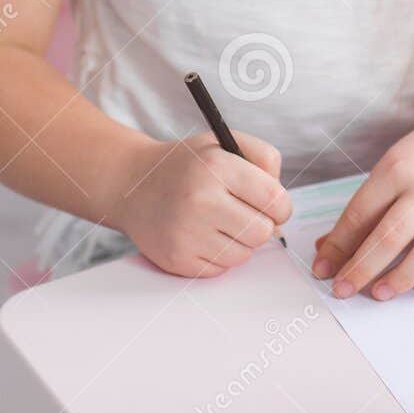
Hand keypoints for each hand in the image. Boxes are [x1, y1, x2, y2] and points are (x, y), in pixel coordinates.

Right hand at [108, 129, 291, 277]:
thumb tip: (281, 210)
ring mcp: (186, 232)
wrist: (133, 184)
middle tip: (244, 214)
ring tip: (219, 222)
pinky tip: (202, 236)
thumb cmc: (188, 165)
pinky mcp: (177, 258)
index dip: (281, 205)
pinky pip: (221, 269)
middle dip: (261, 224)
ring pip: (244, 254)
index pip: (275, 199)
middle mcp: (200, 199)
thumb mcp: (226, 143)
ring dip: (239, 241)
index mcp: (217, 166)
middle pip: (263, 232)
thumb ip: (265, 160)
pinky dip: (218, 255)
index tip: (272, 205)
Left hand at [311, 116, 413, 298]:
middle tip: (343, 290)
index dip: (338, 246)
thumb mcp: (391, 167)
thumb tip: (327, 247)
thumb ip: (364, 208)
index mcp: (398, 169)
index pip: (361, 214)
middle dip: (363, 268)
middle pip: (391, 236)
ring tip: (380, 293)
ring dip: (403, 277)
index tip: (322, 270)